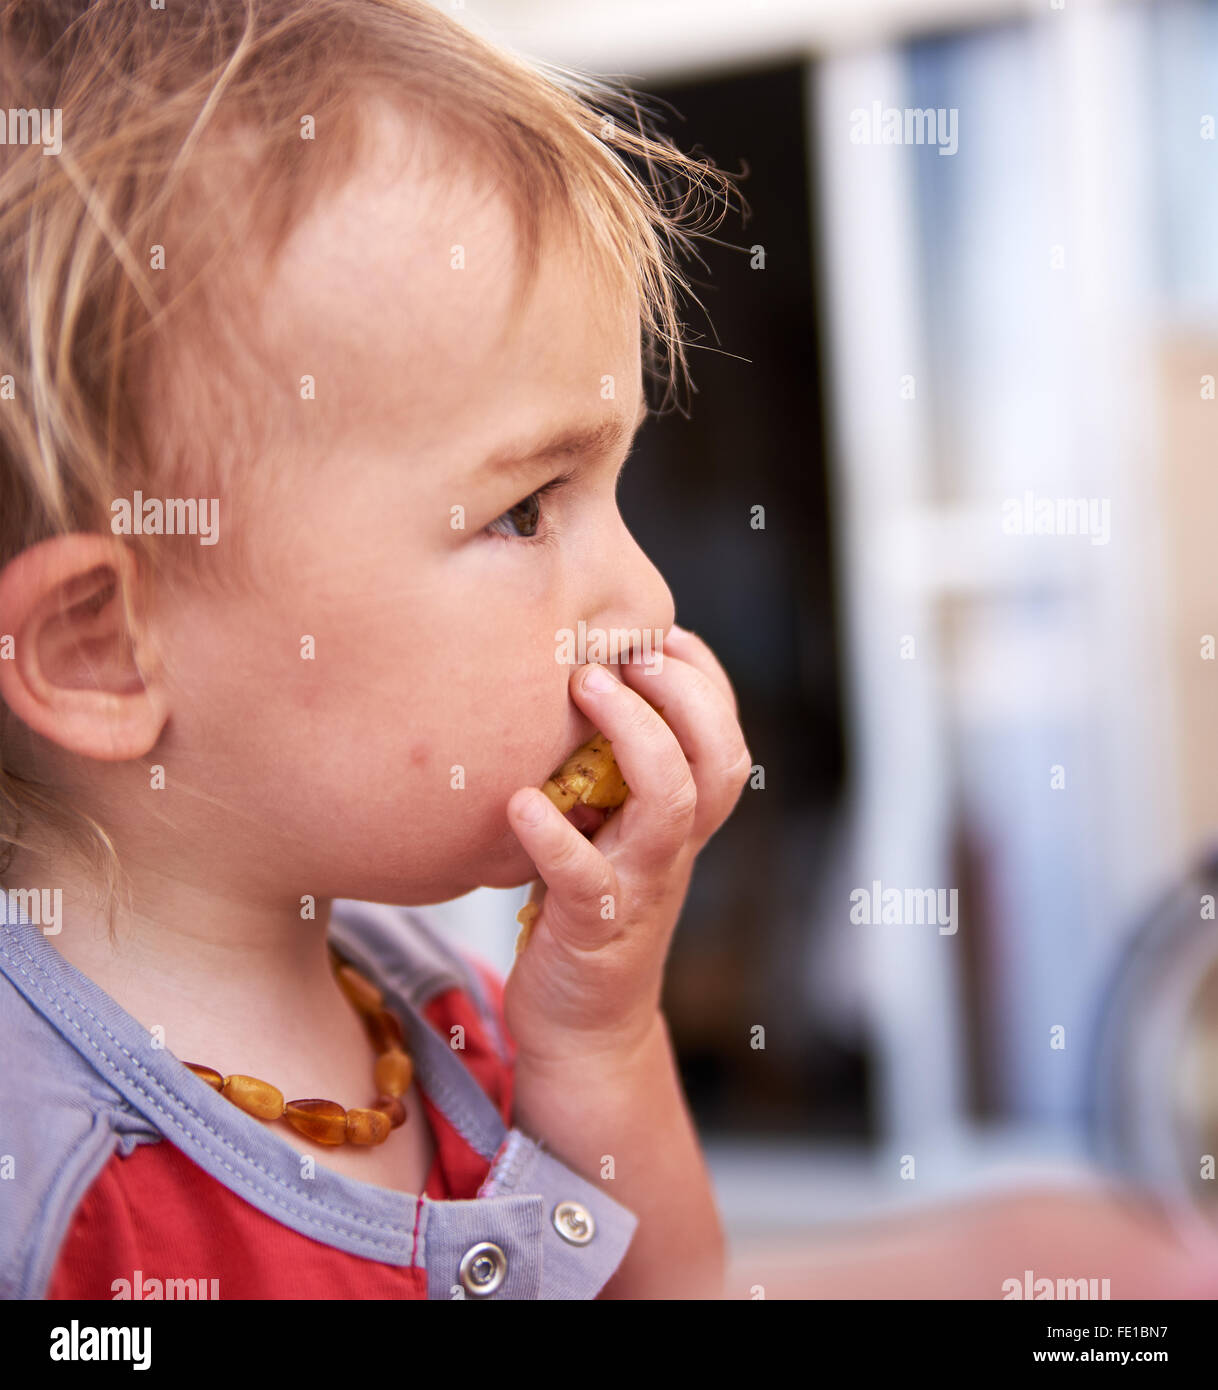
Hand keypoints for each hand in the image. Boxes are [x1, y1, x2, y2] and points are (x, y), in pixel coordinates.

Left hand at [502, 624, 750, 1064]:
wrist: (582, 1031)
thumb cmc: (584, 912)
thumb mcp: (606, 833)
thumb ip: (604, 774)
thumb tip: (568, 681)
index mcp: (680, 820)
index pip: (725, 735)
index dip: (705, 678)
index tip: (658, 631)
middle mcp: (672, 848)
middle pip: (719, 759)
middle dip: (683, 692)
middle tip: (624, 650)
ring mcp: (639, 886)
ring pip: (671, 803)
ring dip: (634, 734)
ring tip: (583, 687)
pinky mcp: (593, 928)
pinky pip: (583, 876)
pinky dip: (554, 836)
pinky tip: (520, 803)